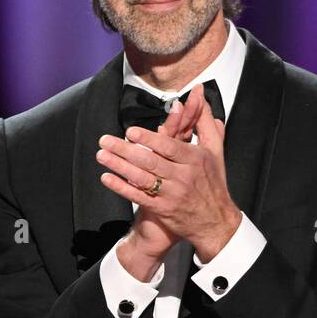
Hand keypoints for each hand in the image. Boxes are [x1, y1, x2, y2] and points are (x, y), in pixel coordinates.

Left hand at [98, 83, 240, 261]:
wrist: (215, 221)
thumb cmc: (213, 182)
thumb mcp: (215, 151)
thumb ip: (205, 123)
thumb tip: (202, 96)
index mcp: (194, 160)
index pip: (169, 147)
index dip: (149, 139)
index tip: (130, 131)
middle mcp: (182, 177)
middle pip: (150, 161)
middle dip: (125, 150)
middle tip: (104, 140)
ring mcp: (171, 194)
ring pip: (141, 178)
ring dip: (119, 166)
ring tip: (101, 155)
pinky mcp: (162, 209)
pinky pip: (138, 197)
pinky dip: (121, 187)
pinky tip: (106, 178)